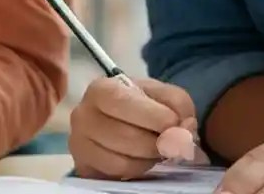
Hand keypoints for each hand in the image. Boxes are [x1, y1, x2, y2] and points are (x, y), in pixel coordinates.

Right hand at [69, 76, 198, 179]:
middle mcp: (83, 115)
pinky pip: (118, 174)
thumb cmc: (142, 106)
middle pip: (126, 136)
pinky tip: (140, 158)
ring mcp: (80, 143)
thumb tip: (183, 128)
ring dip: (149, 157)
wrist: (121, 121)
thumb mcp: (163, 95)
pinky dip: (138, 169)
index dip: (155, 116)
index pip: (125, 103)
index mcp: (101, 89)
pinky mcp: (84, 166)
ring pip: (123, 159)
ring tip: (154, 148)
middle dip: (157, 142)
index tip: (174, 124)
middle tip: (168, 140)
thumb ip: (178, 104)